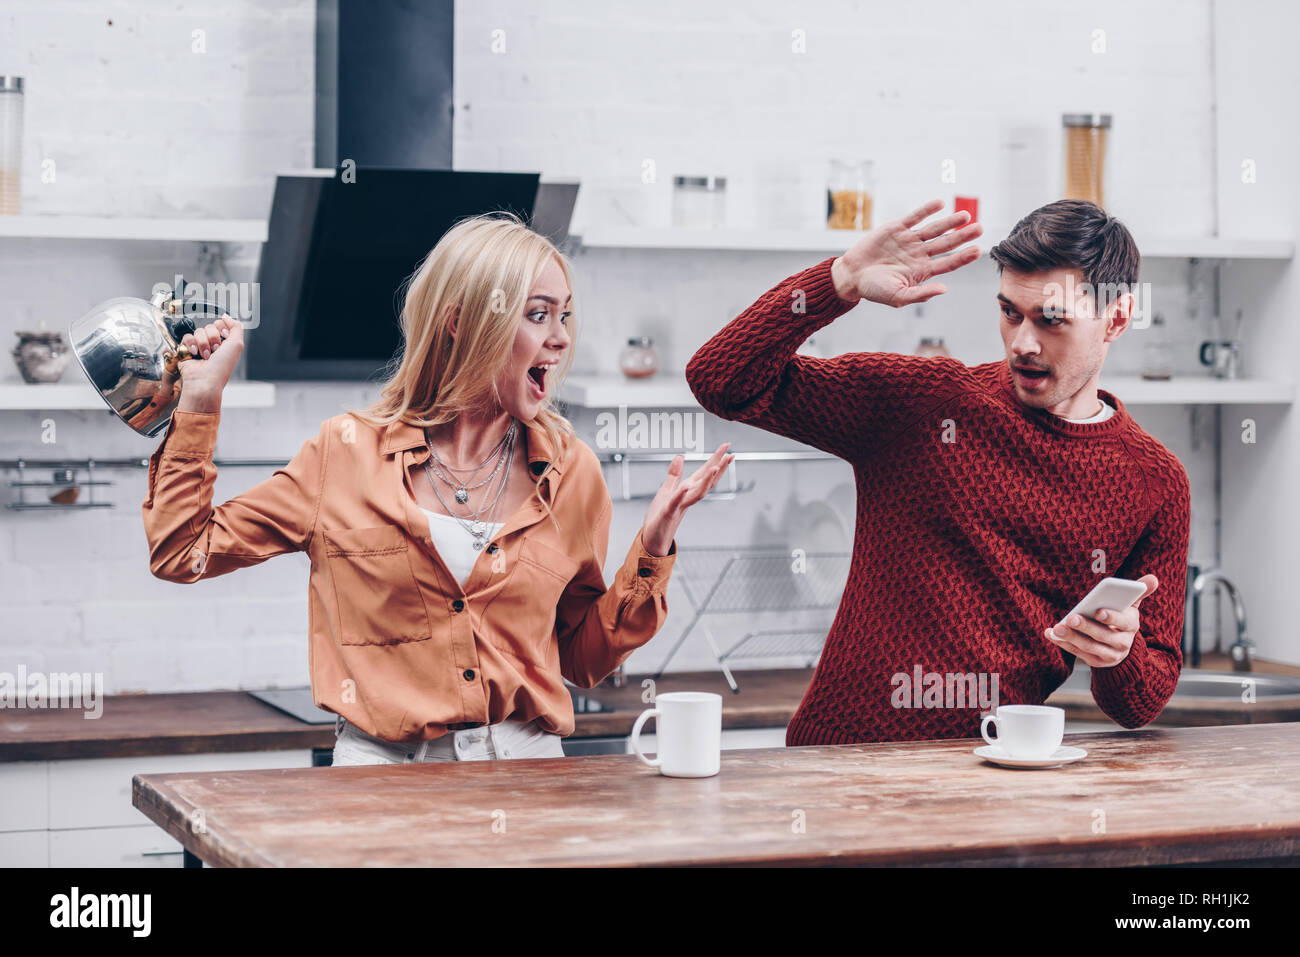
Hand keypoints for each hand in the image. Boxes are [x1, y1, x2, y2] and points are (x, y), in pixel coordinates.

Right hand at [177, 316, 242, 411]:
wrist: (205, 380)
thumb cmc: (222, 367)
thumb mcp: (237, 344)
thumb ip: (236, 327)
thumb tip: (226, 316)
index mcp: (225, 344)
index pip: (221, 324)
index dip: (222, 328)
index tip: (224, 337)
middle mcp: (212, 345)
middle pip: (210, 326)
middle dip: (213, 338)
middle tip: (215, 350)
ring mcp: (199, 347)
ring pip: (199, 331)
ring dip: (203, 343)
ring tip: (205, 356)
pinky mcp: (186, 349)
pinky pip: (187, 337)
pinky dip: (191, 344)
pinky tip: (194, 353)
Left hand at [640, 443, 734, 556]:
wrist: (653, 538)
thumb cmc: (660, 516)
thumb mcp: (666, 490)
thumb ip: (674, 474)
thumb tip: (680, 456)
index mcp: (687, 489)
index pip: (704, 472)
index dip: (716, 459)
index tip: (727, 446)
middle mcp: (688, 497)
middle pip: (706, 481)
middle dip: (718, 467)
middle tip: (730, 454)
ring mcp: (680, 505)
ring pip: (697, 493)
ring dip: (706, 481)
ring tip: (715, 467)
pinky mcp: (668, 513)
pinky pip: (675, 503)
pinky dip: (681, 495)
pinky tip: (686, 486)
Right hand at [830, 198, 982, 306]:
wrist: (852, 275)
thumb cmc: (875, 290)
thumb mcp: (898, 296)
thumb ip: (921, 294)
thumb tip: (944, 289)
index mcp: (922, 271)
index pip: (948, 263)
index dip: (963, 257)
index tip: (977, 250)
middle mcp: (919, 254)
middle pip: (946, 243)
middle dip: (962, 236)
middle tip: (979, 229)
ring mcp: (909, 240)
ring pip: (934, 229)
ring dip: (950, 222)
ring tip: (965, 216)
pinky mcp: (896, 228)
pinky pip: (915, 217)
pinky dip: (926, 210)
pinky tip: (940, 204)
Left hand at [1045, 574, 1158, 667]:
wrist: (1122, 648)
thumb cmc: (1122, 619)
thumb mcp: (1132, 606)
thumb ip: (1139, 592)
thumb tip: (1153, 578)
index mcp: (1131, 626)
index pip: (1124, 622)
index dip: (1112, 617)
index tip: (1098, 611)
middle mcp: (1122, 643)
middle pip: (1104, 636)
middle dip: (1087, 627)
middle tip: (1071, 618)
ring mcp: (1109, 655)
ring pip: (1089, 647)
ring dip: (1071, 637)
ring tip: (1057, 628)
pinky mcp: (1095, 662)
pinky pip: (1078, 653)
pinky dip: (1063, 644)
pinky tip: (1051, 634)